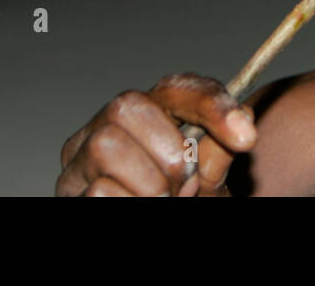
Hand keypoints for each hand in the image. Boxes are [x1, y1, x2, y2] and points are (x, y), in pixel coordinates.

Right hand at [56, 73, 256, 195]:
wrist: (162, 226)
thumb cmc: (184, 200)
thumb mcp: (208, 178)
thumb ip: (219, 150)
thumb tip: (241, 120)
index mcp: (149, 111)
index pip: (177, 87)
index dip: (212, 105)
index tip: (246, 137)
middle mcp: (106, 125)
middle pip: (127, 105)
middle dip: (168, 152)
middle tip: (185, 185)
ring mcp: (80, 157)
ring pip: (106, 145)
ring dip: (149, 184)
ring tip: (162, 200)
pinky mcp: (68, 189)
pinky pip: (98, 189)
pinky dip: (128, 203)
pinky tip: (136, 207)